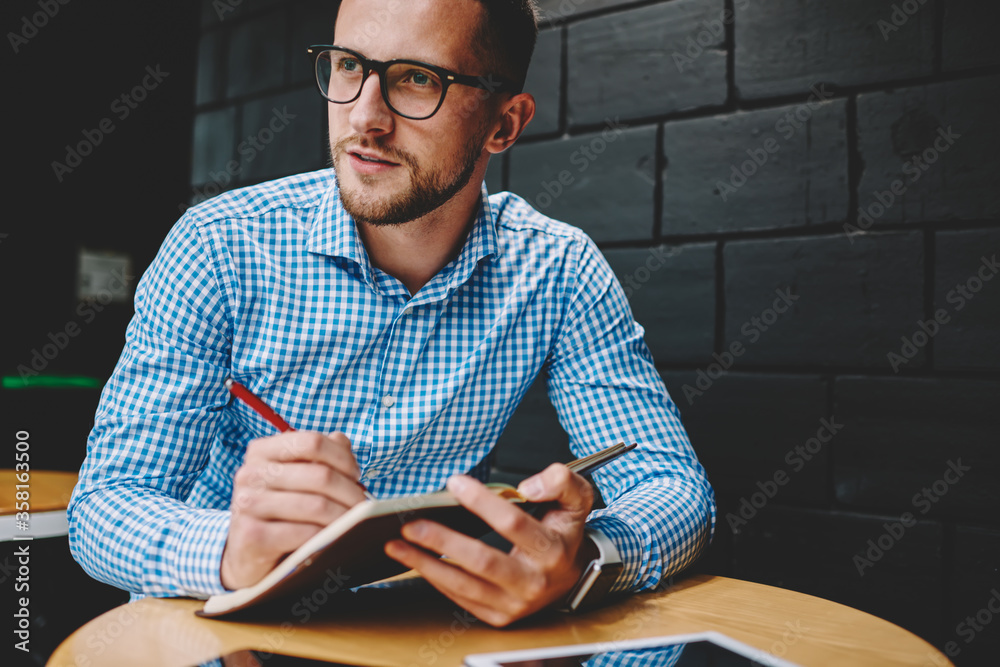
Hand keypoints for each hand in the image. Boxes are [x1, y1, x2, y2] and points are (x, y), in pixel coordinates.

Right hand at [221, 431, 365, 589]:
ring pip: (315, 505)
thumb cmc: (280, 511)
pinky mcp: (251, 536)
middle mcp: (250, 473)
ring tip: (357, 524)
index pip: (312, 442)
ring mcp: (247, 504)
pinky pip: (303, 534)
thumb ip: (319, 455)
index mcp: (262, 451)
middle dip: (351, 492)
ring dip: (345, 517)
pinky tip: (335, 540)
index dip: (342, 458)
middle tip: (365, 507)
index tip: (356, 474)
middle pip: (319, 475)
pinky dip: (326, 538)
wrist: (246, 554)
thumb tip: (342, 440)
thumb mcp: (296, 478)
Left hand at [384, 463, 594, 626]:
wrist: (570, 575)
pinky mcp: (498, 616)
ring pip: (464, 584)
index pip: (514, 524)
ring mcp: (515, 604)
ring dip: (426, 564)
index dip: (482, 502)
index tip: (454, 483)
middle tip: (411, 524)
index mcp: (552, 550)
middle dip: (443, 541)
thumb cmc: (564, 532)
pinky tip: (415, 561)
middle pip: (483, 560)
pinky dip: (434, 579)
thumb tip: (527, 486)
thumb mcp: (576, 499)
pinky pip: (460, 597)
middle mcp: (534, 582)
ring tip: (397, 545)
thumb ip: (562, 481)